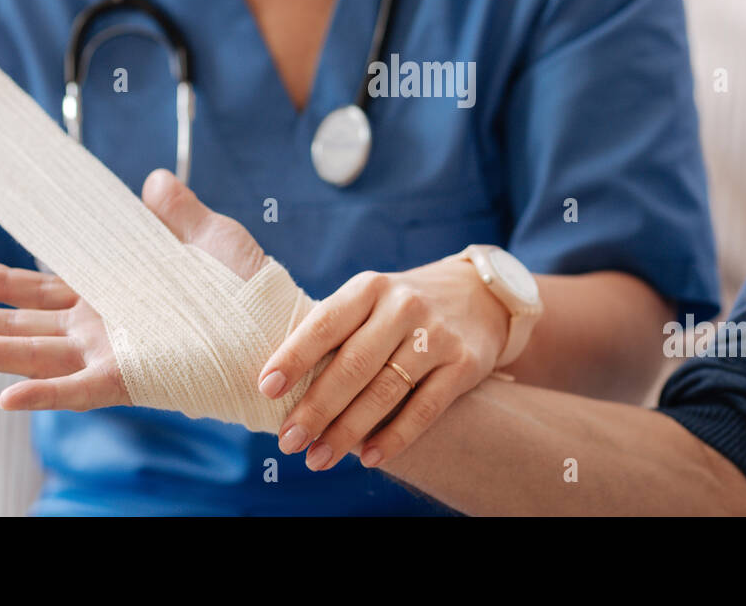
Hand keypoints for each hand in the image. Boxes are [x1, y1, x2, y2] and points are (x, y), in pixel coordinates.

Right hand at [0, 169, 266, 410]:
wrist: (281, 332)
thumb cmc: (248, 289)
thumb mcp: (212, 237)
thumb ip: (178, 213)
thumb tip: (155, 179)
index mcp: (113, 291)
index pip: (46, 286)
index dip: (3, 281)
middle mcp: (102, 326)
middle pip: (24, 323)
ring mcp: (111, 353)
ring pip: (37, 355)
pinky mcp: (130, 378)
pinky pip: (79, 390)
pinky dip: (44, 396)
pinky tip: (6, 398)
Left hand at [258, 255, 510, 471]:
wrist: (479, 297)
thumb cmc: (401, 308)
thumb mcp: (370, 300)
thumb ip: (335, 333)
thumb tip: (278, 386)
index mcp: (369, 288)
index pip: (325, 324)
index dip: (294, 357)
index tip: (266, 390)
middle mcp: (403, 307)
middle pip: (353, 365)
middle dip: (316, 408)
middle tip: (288, 442)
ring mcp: (436, 336)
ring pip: (385, 391)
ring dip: (347, 431)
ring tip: (318, 458)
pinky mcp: (464, 364)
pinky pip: (424, 408)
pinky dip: (394, 437)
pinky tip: (368, 458)